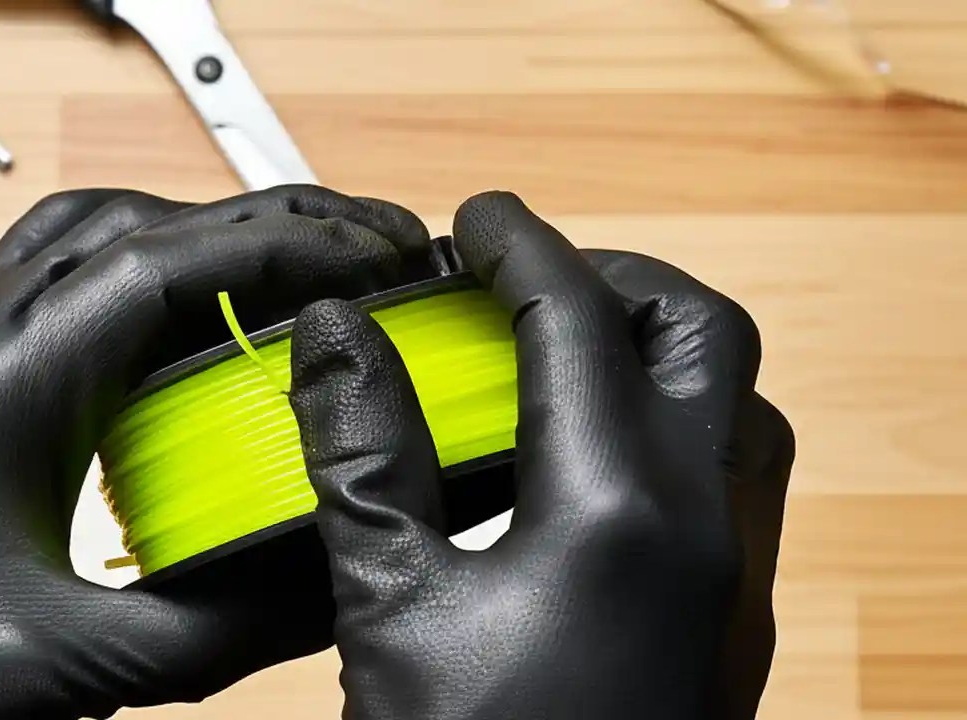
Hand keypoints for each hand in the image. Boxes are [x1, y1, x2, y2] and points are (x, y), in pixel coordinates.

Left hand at [0, 185, 432, 719]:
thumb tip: (336, 577)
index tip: (375, 250)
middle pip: (131, 225)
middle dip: (260, 223)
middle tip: (363, 247)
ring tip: (287, 275)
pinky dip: (139, 284)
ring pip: (87, 240)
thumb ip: (223, 626)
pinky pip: (53, 287)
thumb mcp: (73, 663)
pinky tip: (186, 336)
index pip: (162, 263)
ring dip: (196, 240)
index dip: (284, 244)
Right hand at [288, 191, 792, 719]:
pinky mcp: (727, 622)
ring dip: (647, 353)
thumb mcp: (389, 608)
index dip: (519, 247)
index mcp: (620, 509)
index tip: (474, 218)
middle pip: (699, 335)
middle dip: (611, 281)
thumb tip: (338, 336)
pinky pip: (722, 479)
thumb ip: (364, 456)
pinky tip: (570, 468)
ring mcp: (733, 579)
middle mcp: (706, 529)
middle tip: (518, 288)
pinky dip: (659, 428)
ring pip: (727, 407)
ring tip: (546, 362)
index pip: (577, 319)